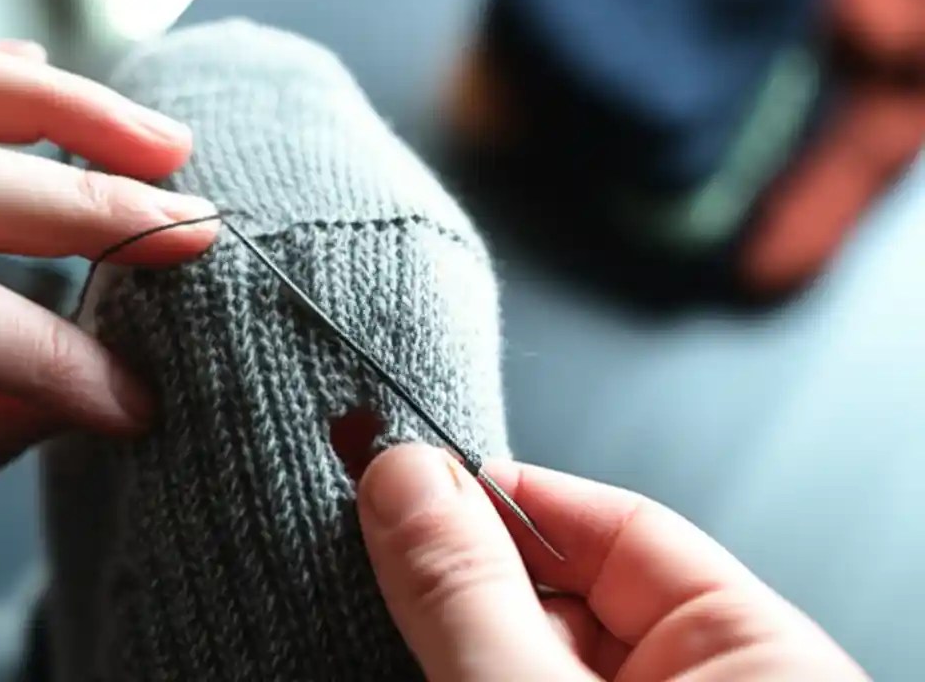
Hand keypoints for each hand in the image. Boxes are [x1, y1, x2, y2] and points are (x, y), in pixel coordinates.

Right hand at [357, 444, 868, 680]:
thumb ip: (470, 595)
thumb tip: (404, 477)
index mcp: (765, 663)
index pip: (625, 530)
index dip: (513, 497)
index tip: (416, 481)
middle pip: (572, 595)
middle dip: (471, 573)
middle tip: (375, 548)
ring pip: (538, 654)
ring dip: (459, 631)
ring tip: (375, 605)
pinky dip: (468, 672)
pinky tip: (410, 655)